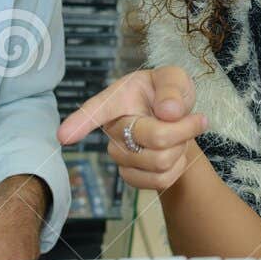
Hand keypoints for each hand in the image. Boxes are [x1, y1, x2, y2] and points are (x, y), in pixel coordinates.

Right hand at [55, 67, 206, 191]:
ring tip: (180, 134)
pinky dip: (179, 167)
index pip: (95, 110)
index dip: (79, 123)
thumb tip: (168, 112)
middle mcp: (114, 128)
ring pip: (160, 161)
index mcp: (118, 99)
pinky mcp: (131, 176)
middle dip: (184, 129)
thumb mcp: (175, 78)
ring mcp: (120, 155)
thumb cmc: (169, 95)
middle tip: (196, 119)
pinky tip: (175, 154)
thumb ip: (172, 88)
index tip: (63, 136)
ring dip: (182, 148)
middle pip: (154, 137)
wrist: (177, 122)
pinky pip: (161, 181)